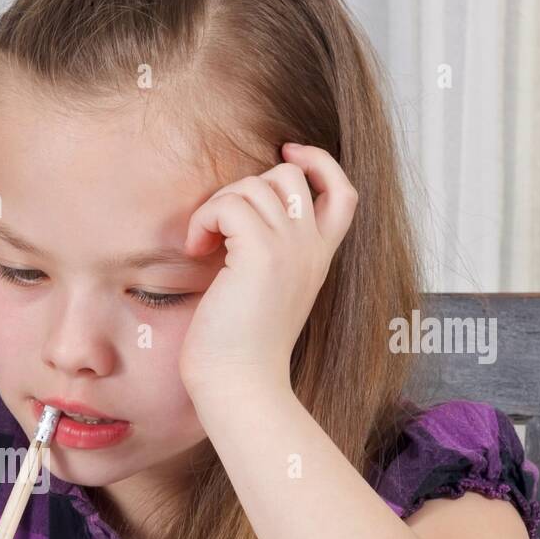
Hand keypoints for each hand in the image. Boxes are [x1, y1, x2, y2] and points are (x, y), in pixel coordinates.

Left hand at [177, 143, 357, 400]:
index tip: (286, 153)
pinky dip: (205, 219)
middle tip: (219, 225)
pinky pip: (229, 204)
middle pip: (290, 175)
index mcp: (319, 258)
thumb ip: (269, 254)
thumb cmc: (240, 349)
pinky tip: (197, 249)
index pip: (342, 190)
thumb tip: (241, 217)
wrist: (241, 385)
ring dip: (217, 205)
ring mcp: (290, 249)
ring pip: (253, 185)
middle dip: (246, 186)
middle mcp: (311, 248)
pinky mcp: (260, 255)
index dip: (318, 161)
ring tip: (204, 243)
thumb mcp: (266, 291)